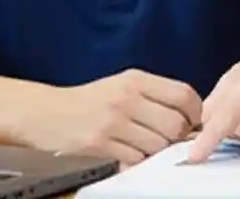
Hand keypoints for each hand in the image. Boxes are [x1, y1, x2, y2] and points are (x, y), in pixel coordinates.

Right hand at [17, 69, 200, 168]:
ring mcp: (113, 120)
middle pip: (175, 123)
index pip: (183, 94)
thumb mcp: (121, 85)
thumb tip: (187, 116)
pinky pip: (135, 159)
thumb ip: (152, 96)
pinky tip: (130, 154)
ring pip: (157, 145)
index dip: (195, 113)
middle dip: (177, 137)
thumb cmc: (87, 101)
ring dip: (157, 151)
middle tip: (169, 140)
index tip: (192, 122)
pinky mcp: (100, 142)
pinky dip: (138, 161)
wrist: (45, 112)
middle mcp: (126, 97)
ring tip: (145, 147)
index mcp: (135, 79)